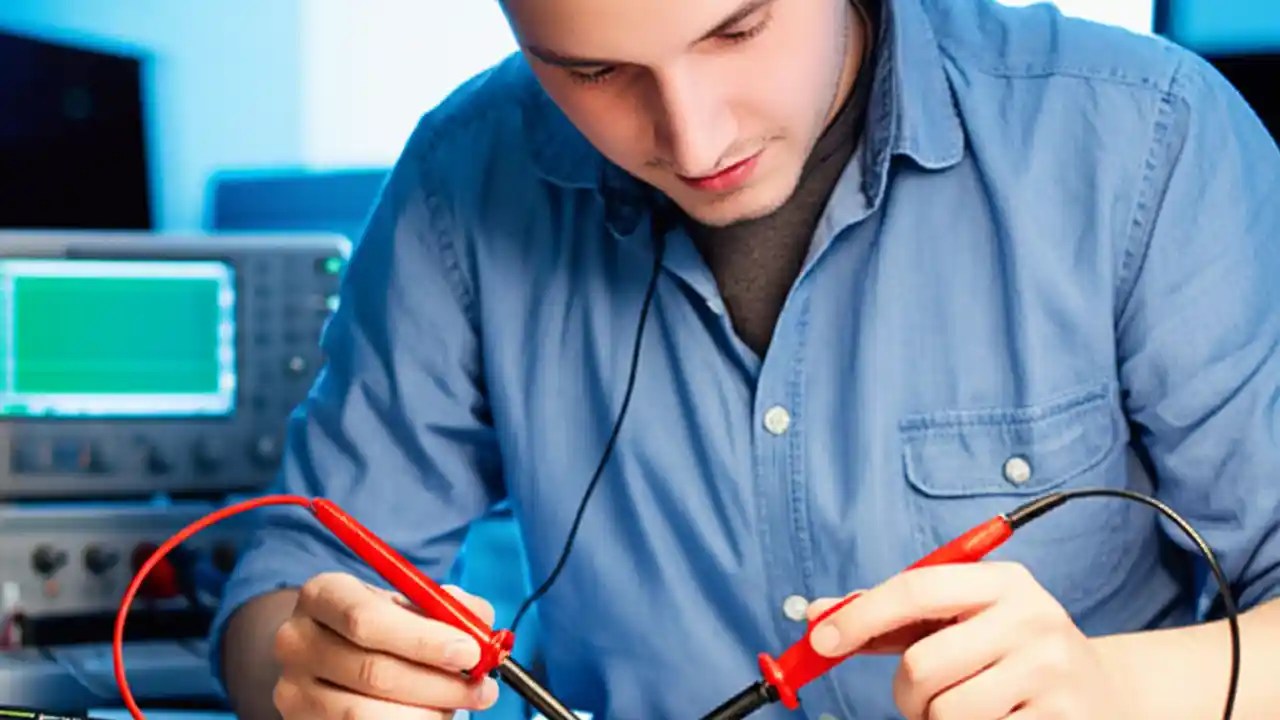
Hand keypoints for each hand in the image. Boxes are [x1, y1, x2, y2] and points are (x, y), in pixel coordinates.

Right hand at [272, 572, 499, 718]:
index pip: (366, 620)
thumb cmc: (383, 622)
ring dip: (427, 714)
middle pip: (373, 672)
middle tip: (482, 689)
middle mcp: (296, 641)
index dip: (424, 640)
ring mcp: (292, 690)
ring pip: (365, 715)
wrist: (329, 651)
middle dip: (439, 684)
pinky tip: (430, 716)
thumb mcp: (411, 601)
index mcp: (322, 594)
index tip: (470, 653)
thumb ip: (452, 607)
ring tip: (459, 705)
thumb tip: (479, 629)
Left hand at [806, 563, 1127, 719]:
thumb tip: (818, 615)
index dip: (861, 616)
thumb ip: (894, 617)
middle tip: (920, 699)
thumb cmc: (1011, 653)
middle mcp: (1032, 619)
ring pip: (944, 713)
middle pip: (922, 666)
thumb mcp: (965, 619)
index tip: (823, 640)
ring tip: (965, 710)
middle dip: (905, 694)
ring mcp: (1051, 674)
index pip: (915, 588)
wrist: (1106, 694)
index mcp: (1004, 582)